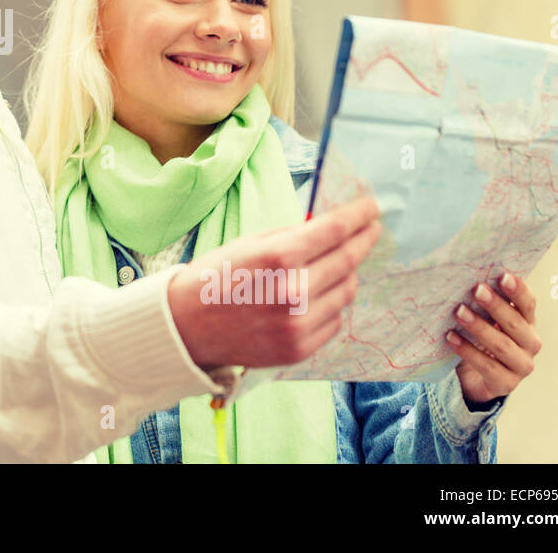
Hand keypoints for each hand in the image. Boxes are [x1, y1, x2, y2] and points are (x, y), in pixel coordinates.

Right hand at [168, 197, 381, 369]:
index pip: (334, 231)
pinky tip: (313, 297)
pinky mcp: (300, 349)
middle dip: (363, 241)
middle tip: (371, 229)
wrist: (186, 327)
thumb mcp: (249, 244)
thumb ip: (292, 237)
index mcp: (278, 257)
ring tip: (332, 265)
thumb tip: (330, 228)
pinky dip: (330, 305)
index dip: (358, 217)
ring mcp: (299, 325)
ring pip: (347, 292)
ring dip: (345, 274)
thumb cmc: (214, 277)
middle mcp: (294, 292)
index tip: (372, 208)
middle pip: (348, 261)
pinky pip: (334, 320)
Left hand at [448, 271, 540, 406]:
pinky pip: (486, 366)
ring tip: (458, 312)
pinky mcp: (506, 384)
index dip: (518, 290)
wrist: (476, 379)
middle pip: (515, 323)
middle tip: (476, 289)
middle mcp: (530, 344)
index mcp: (528, 324)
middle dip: (495, 305)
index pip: (528, 305)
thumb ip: (485, 305)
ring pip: (502, 345)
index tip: (502, 275)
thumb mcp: (487, 321)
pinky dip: (467, 350)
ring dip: (479, 327)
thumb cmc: (481, 341)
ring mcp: (521, 366)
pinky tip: (451, 337)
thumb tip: (465, 278)